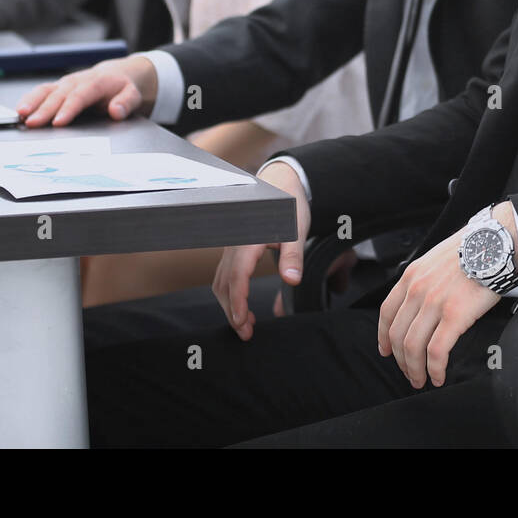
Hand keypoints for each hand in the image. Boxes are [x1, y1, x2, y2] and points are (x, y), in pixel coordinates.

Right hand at [16, 54, 157, 126]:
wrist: (117, 74)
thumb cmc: (122, 88)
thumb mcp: (133, 95)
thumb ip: (126, 103)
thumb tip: (116, 111)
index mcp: (96, 83)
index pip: (80, 96)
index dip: (68, 109)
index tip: (58, 122)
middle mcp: (77, 81)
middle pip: (59, 94)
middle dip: (44, 109)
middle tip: (32, 123)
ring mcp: (65, 84)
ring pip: (46, 90)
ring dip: (32, 101)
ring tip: (20, 114)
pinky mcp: (58, 88)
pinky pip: (41, 92)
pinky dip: (29, 101)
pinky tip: (19, 113)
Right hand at [212, 161, 310, 339]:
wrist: (281, 184)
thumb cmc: (288, 206)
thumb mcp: (296, 229)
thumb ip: (292, 255)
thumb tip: (291, 279)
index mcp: (248, 241)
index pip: (237, 278)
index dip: (238, 303)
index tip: (242, 323)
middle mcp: (234, 246)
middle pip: (224, 284)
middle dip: (231, 311)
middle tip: (246, 333)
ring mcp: (231, 248)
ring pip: (222, 282)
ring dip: (229, 304)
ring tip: (245, 324)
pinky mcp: (234, 250)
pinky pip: (225, 275)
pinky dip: (230, 294)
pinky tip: (242, 305)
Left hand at [378, 204, 517, 388]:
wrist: (494, 244)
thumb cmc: (471, 251)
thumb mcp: (435, 260)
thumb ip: (423, 280)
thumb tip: (421, 303)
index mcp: (411, 276)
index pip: (387, 312)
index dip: (383, 337)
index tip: (386, 350)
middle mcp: (417, 290)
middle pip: (397, 334)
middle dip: (400, 360)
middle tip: (409, 372)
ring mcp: (434, 303)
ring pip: (413, 347)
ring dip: (415, 369)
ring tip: (422, 379)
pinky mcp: (454, 315)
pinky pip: (436, 351)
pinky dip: (434, 369)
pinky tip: (438, 376)